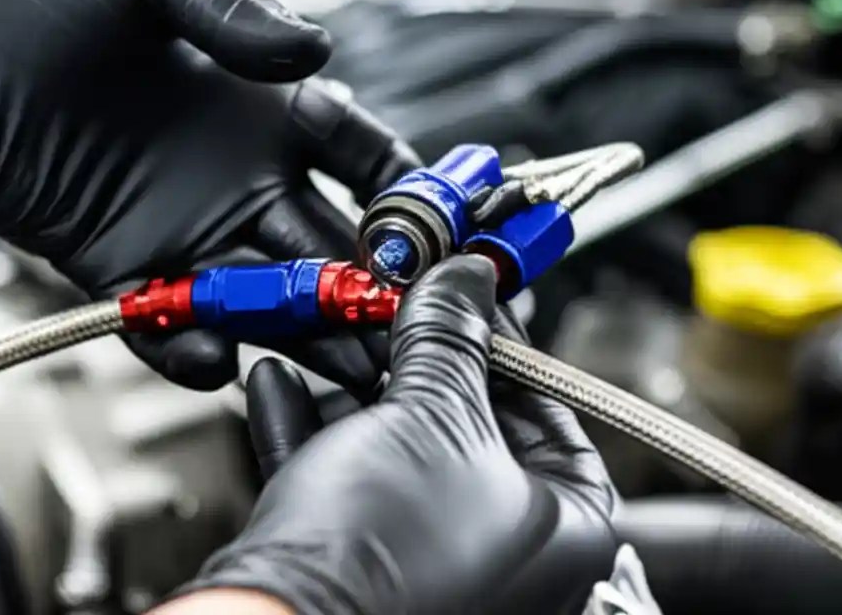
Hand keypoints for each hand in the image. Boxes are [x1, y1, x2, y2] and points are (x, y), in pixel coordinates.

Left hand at [0, 0, 418, 396]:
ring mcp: (174, 223)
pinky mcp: (113, 264)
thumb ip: (234, 5)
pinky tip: (216, 356)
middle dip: (372, 286)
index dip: (402, 187)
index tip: (435, 220)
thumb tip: (318, 49)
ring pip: (263, 294)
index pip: (356, 152)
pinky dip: (193, 346)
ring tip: (348, 366)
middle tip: (412, 323)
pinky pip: (167, 321)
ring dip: (305, 332)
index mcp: (253, 102)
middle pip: (325, 243)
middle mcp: (228, 170)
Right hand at [176, 256, 617, 613]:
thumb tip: (464, 281)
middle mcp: (503, 547)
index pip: (551, 409)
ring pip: (390, 442)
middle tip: (386, 298)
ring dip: (347, 378)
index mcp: (562, 525)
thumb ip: (449, 335)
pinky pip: (338, 476)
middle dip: (408, 351)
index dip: (503, 341)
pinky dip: (309, 424)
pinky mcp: (356, 560)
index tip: (465, 295)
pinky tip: (279, 378)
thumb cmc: (388, 558)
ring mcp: (426, 556)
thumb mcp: (432, 414)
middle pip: (462, 418)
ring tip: (322, 325)